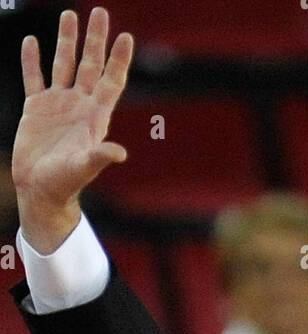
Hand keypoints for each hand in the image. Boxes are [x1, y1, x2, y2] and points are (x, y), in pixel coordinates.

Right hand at [12, 7, 132, 249]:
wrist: (40, 191)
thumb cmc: (65, 183)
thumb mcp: (84, 168)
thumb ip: (100, 157)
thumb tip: (120, 153)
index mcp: (94, 117)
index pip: (111, 81)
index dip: (118, 60)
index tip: (125, 36)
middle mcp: (78, 106)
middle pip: (90, 65)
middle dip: (94, 39)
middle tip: (100, 12)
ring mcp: (57, 104)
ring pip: (63, 64)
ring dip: (66, 41)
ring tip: (68, 15)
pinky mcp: (35, 108)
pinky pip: (34, 78)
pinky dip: (32, 60)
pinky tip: (32, 42)